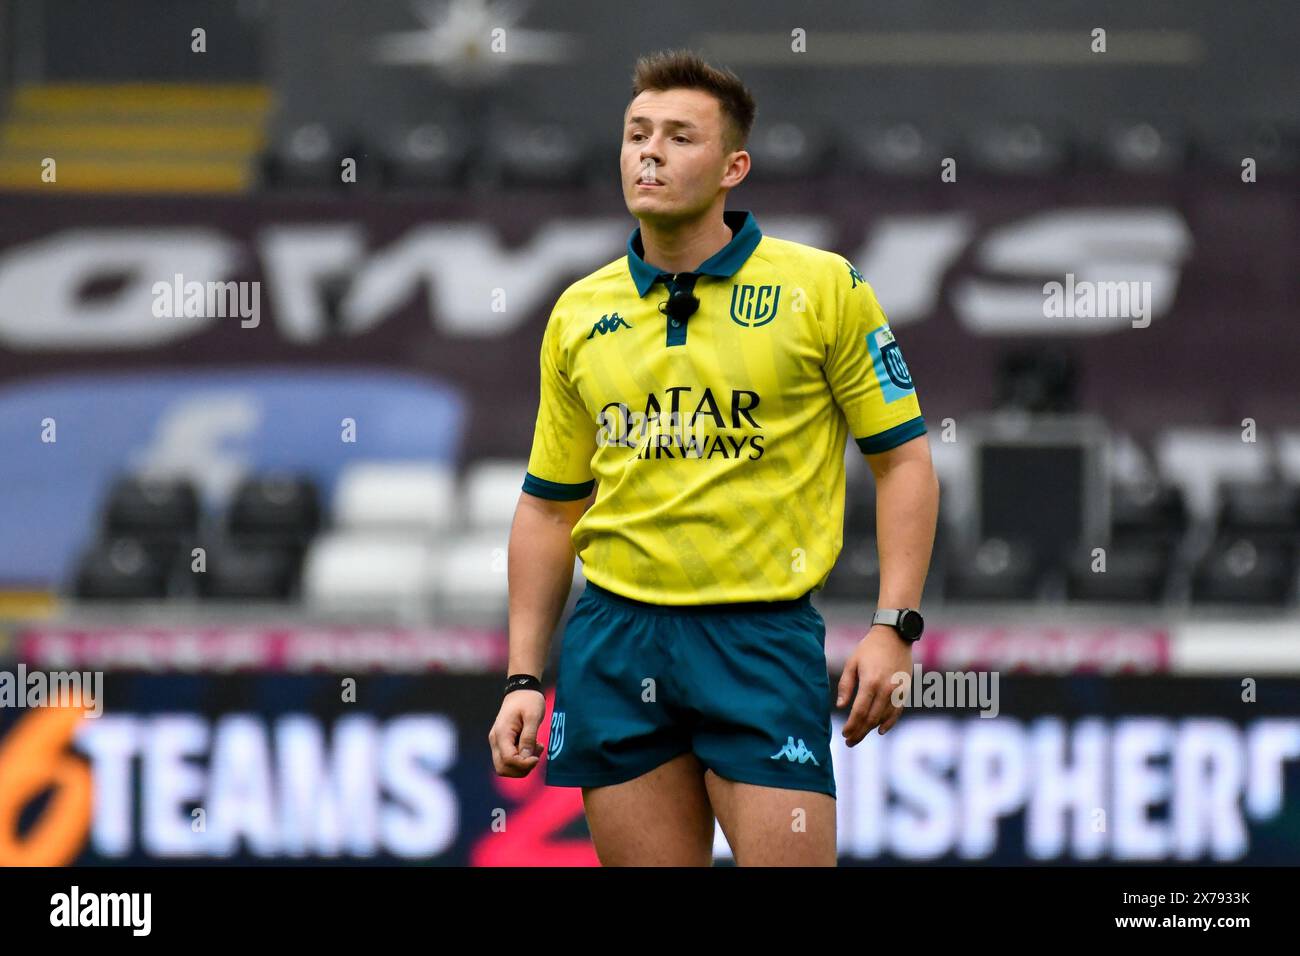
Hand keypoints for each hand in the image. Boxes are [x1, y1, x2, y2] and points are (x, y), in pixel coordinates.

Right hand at [488, 689, 546, 776]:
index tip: (537, 757)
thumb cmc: (529, 700)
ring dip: (522, 765)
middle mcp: (495, 740)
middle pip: (503, 768)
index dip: (523, 764)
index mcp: (502, 733)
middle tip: (536, 755)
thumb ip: (529, 736)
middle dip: (522, 768)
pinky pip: (509, 760)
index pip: (508, 760)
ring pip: (505, 767)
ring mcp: (497, 742)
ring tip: (536, 748)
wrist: (521, 690)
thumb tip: (527, 757)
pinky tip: (532, 747)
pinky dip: (521, 760)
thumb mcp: (533, 716)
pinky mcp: (502, 743)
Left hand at [836, 624, 912, 744]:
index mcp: (870, 682)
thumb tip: (840, 706)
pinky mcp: (905, 690)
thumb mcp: (852, 663)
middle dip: (860, 732)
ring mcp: (897, 690)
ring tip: (860, 736)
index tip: (844, 733)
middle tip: (850, 742)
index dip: (851, 725)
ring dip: (871, 729)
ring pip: (884, 717)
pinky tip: (881, 730)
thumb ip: (845, 685)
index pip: (859, 711)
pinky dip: (889, 722)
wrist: (895, 635)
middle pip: (871, 718)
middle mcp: (886, 689)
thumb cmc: (869, 648)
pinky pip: (897, 711)